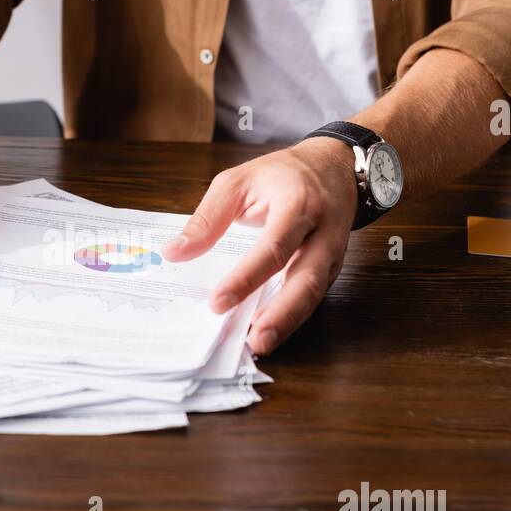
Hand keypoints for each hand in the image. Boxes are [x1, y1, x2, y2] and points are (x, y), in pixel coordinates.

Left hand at [161, 138, 357, 354]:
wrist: (335, 167)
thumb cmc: (283, 174)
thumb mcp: (238, 181)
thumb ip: (207, 218)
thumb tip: (175, 252)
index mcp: (298, 203)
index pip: (273, 247)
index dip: (247, 278)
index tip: (218, 302)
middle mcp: (323, 232)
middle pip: (305, 279)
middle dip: (281, 314)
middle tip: (254, 340)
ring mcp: (332, 253)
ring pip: (314, 294)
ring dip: (288, 322)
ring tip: (260, 343)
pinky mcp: (331, 268)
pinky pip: (313, 295)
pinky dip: (292, 315)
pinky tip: (269, 329)